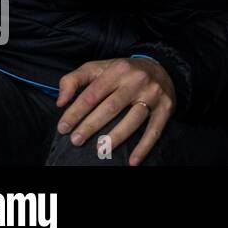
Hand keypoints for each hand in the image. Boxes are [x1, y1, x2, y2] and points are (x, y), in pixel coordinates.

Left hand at [57, 57, 176, 165]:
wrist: (160, 66)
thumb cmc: (122, 71)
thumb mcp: (97, 67)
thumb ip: (74, 79)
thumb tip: (60, 101)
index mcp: (118, 69)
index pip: (92, 94)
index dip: (75, 112)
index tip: (63, 127)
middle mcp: (137, 80)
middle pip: (111, 107)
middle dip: (91, 126)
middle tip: (76, 140)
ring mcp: (153, 94)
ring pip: (133, 119)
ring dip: (115, 137)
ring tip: (99, 150)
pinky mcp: (166, 107)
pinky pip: (155, 129)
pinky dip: (144, 146)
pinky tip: (133, 160)